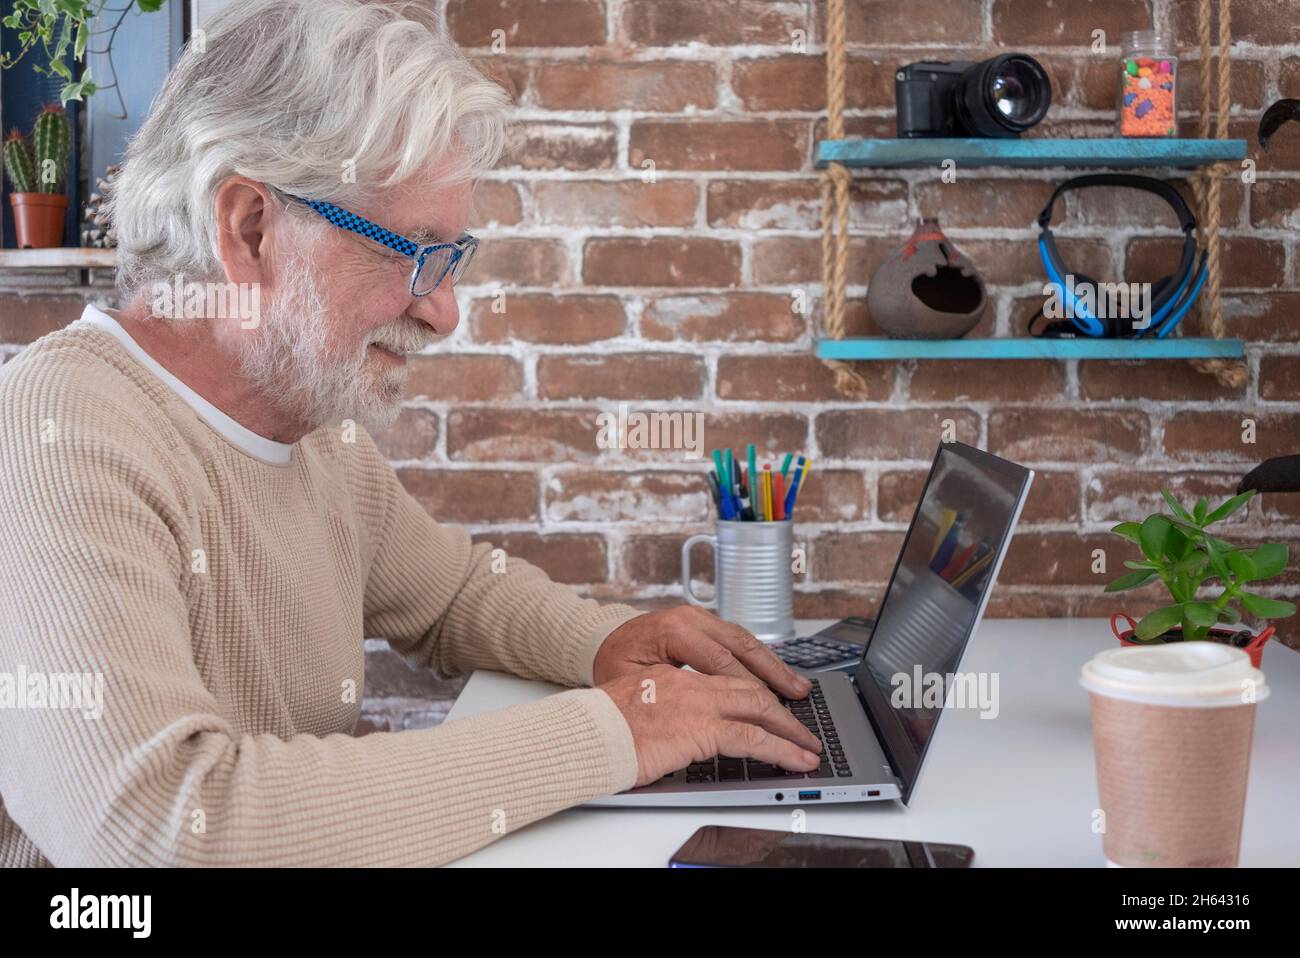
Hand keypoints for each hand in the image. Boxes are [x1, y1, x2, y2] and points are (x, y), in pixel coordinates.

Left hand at [593, 606, 811, 699]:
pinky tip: (780, 677)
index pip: (719, 660)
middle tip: (798, 697)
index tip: (768, 711)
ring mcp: (702, 617)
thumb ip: (663, 691)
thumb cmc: (614, 664)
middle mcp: (691, 617)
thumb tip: (692, 712)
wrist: (603, 638)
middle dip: (773, 674)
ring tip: (799, 688)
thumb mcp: (628, 681)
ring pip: (747, 641)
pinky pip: (740, 641)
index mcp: (673, 629)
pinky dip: (763, 660)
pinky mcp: (708, 624)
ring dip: (775, 666)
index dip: (746, 687)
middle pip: (742, 646)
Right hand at [599, 665, 822, 786]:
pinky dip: (782, 749)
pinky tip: (797, 760)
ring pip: (761, 709)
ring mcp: (698, 702)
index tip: (772, 702)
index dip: (756, 690)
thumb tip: (677, 726)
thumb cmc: (599, 727)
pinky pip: (755, 737)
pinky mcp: (702, 728)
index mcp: (673, 673)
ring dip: (791, 731)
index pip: (727, 675)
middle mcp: (691, 681)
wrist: (583, 733)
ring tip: (809, 748)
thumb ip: (662, 707)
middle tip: (803, 725)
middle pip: (751, 688)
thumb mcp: (635, 706)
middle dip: (783, 708)